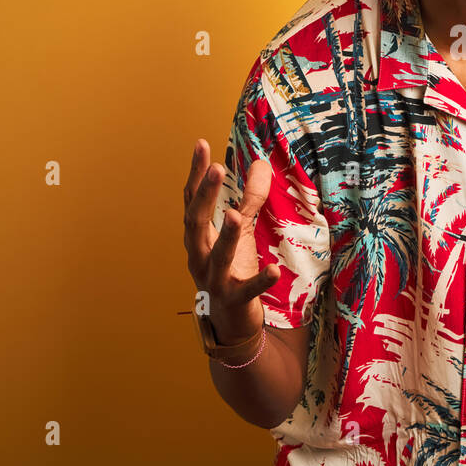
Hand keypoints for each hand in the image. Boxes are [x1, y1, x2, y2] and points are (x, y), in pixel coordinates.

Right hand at [183, 139, 279, 343]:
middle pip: (196, 223)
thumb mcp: (241, 230)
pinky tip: (273, 269)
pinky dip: (259, 280)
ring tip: (235, 215)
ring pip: (217, 256)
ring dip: (226, 235)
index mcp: (199, 236)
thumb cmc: (232, 269)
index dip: (195, 173)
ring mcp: (214, 279)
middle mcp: (199, 255)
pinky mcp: (235, 299)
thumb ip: (250, 198)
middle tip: (215, 168)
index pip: (192, 200)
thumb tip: (260, 162)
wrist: (231, 321)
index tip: (200, 144)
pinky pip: (247, 289)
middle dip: (204, 196)